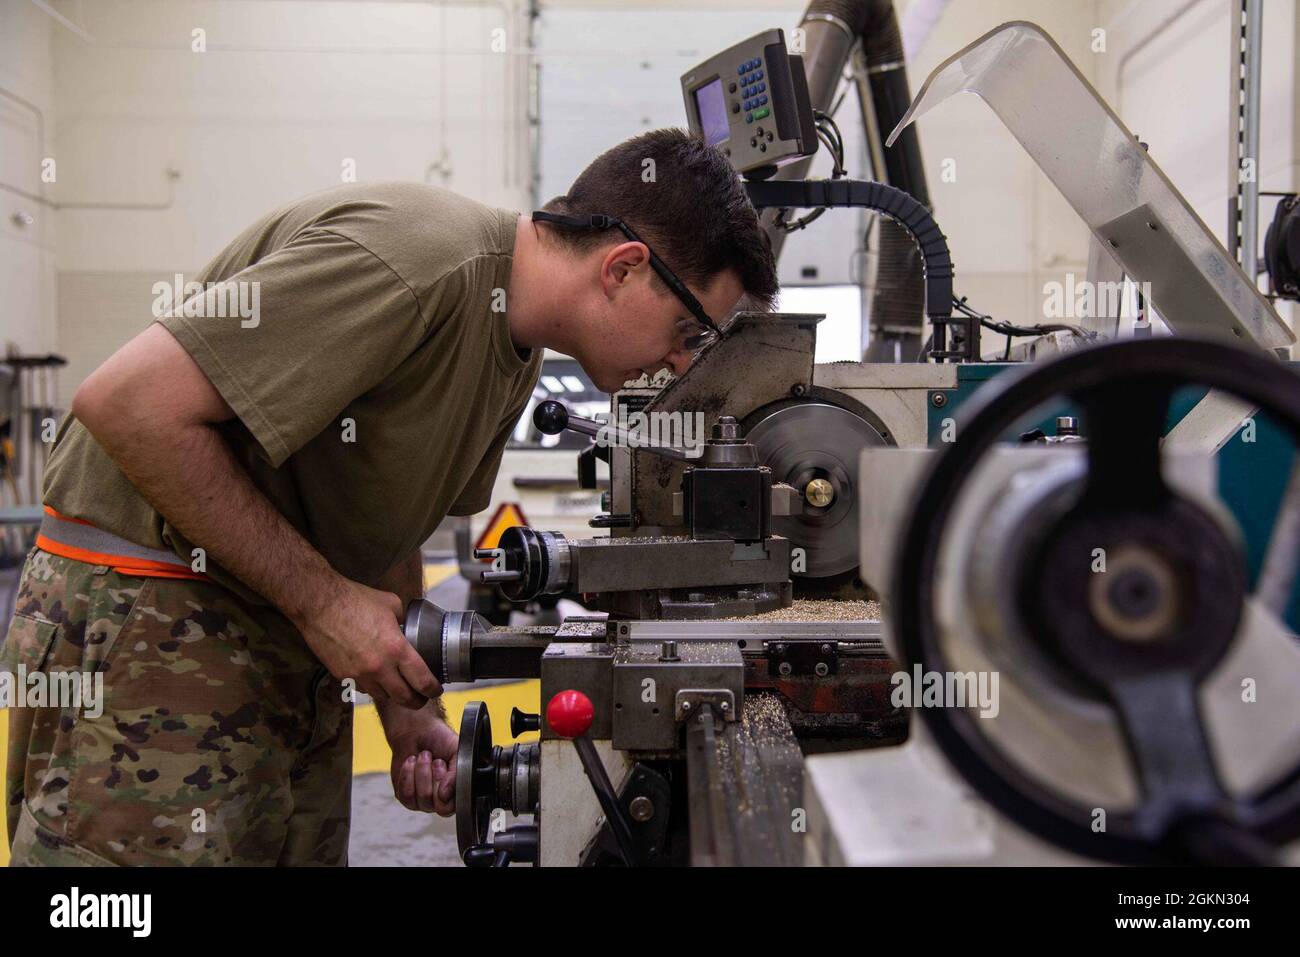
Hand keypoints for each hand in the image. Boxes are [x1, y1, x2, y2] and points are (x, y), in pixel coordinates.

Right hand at [294, 575, 438, 708]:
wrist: (320, 604)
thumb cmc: (355, 600)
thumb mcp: (392, 604)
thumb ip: (404, 620)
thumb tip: (409, 626)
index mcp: (396, 649)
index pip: (422, 680)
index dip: (433, 689)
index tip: (436, 689)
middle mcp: (379, 667)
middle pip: (404, 698)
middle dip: (417, 701)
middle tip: (422, 698)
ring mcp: (359, 674)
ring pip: (383, 696)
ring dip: (394, 696)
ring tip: (400, 690)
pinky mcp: (342, 675)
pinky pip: (363, 688)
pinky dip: (373, 686)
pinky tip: (376, 678)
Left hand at [380, 700, 456, 814]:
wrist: (418, 732)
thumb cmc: (441, 741)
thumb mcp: (457, 752)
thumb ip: (457, 775)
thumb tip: (444, 796)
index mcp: (457, 791)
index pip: (451, 808)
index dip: (445, 789)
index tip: (443, 767)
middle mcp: (440, 801)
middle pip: (432, 804)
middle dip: (431, 775)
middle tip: (435, 760)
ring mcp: (422, 801)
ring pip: (417, 798)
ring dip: (420, 772)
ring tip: (423, 758)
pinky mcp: (405, 796)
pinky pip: (404, 794)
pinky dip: (407, 774)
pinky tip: (411, 763)